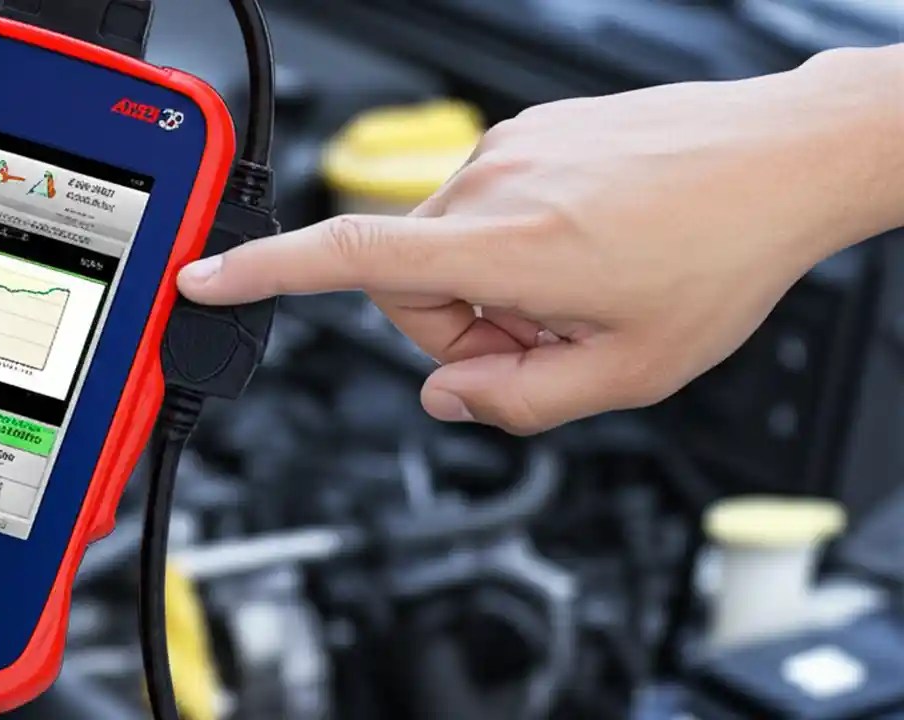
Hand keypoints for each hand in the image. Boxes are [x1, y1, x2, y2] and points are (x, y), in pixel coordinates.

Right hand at [179, 46, 903, 434]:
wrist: (783, 158)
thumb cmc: (720, 254)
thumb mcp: (629, 372)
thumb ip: (519, 402)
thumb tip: (449, 395)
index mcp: (505, 245)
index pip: (349, 257)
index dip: (262, 272)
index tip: (204, 277)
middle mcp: (491, 183)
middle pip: (405, 281)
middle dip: (457, 329)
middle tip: (537, 342)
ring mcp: (510, 150)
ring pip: (446, 245)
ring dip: (491, 286)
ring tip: (575, 292)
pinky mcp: (530, 134)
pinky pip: (484, 205)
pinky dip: (513, 245)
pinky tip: (583, 251)